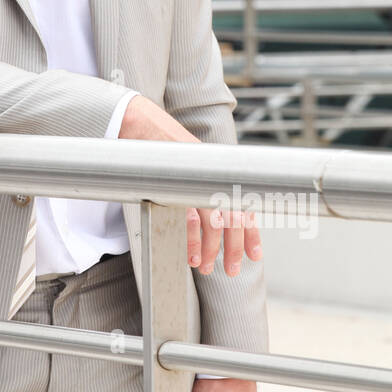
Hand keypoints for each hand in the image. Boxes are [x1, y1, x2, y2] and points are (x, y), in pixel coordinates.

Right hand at [119, 94, 262, 276]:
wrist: (137, 121)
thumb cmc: (160, 145)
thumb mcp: (189, 164)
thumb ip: (202, 184)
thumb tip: (212, 214)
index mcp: (218, 171)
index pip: (243, 204)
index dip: (251, 232)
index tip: (254, 254)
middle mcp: (211, 174)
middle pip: (233, 218)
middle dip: (234, 247)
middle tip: (230, 270)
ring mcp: (195, 178)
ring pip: (214, 222)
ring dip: (212, 249)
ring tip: (207, 268)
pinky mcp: (177, 183)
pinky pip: (189, 217)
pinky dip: (192, 239)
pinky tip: (192, 255)